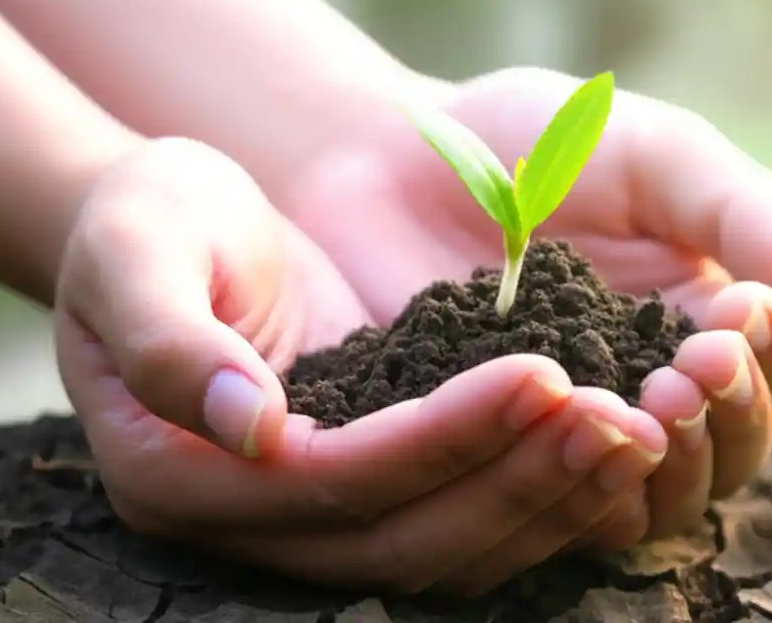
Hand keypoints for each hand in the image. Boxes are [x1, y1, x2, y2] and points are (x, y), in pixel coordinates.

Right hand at [53, 136, 671, 593]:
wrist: (168, 226)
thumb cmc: (143, 221)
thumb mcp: (135, 249)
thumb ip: (170, 338)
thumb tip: (251, 427)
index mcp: (178, 473)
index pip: (335, 479)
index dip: (443, 438)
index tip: (541, 372)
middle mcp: (249, 520)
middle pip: (404, 539)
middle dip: (518, 481)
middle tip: (622, 418)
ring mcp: (311, 515)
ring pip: (446, 550)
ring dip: (544, 499)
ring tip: (637, 431)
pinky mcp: (367, 486)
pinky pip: (460, 518)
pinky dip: (535, 490)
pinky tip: (606, 435)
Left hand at [288, 68, 771, 538]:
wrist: (396, 153)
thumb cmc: (533, 141)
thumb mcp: (654, 155)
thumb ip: (742, 211)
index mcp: (702, 320)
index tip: (744, 312)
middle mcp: (647, 391)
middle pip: (727, 455)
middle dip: (728, 418)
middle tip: (696, 367)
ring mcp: (570, 431)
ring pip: (651, 498)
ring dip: (669, 464)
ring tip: (648, 406)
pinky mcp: (493, 454)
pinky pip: (549, 499)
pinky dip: (575, 480)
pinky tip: (567, 431)